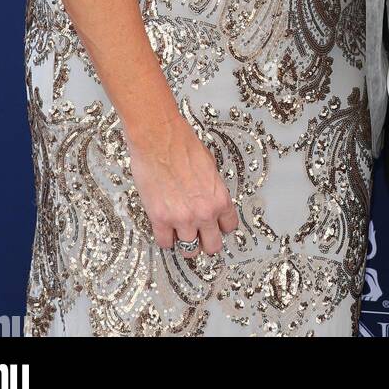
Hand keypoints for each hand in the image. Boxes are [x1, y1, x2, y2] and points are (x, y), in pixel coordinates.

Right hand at [126, 115, 239, 258]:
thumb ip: (212, 190)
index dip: (221, 227)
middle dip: (207, 242)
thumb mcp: (210, 167)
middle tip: (200, 237)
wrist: (158, 138)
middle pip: (212, 246)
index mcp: (219, 198)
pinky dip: (166, 238)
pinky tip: (165, 228)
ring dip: (185, 241)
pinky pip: (165, 242)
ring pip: (189, 250)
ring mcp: (182, 218)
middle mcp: (204, 212)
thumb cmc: (182, 145)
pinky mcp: (160, 219)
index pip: (229, 227)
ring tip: (180, 232)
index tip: (216, 227)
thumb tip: (210, 200)